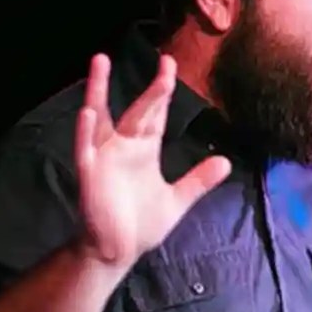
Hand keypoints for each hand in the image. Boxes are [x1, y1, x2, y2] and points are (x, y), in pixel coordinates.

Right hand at [74, 52, 231, 265]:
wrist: (117, 252)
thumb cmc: (142, 223)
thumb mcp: (177, 199)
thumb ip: (198, 180)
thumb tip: (226, 163)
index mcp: (144, 151)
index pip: (156, 114)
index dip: (163, 91)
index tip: (170, 65)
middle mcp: (123, 147)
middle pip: (137, 110)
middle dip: (150, 88)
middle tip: (163, 60)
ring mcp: (104, 158)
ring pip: (100, 118)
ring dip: (98, 91)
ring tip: (100, 63)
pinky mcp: (90, 175)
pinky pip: (85, 150)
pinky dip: (85, 132)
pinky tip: (87, 113)